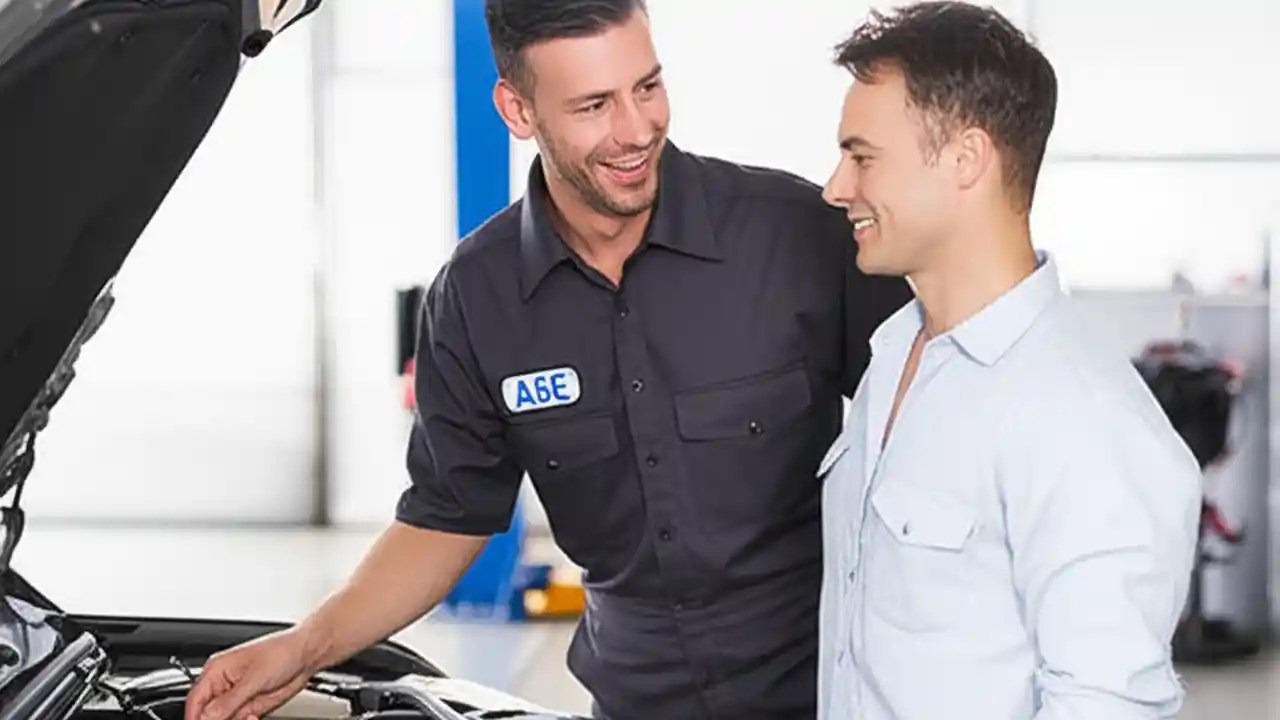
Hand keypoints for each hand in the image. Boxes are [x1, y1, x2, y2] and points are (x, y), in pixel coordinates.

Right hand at [183, 628, 314, 719]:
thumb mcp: (254, 679)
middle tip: (239, 717)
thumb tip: (206, 717)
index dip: (196, 718)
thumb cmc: (282, 653)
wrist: (306, 655)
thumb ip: (229, 701)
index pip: (195, 702)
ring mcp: (236, 697)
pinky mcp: (250, 706)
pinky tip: (254, 717)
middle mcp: (223, 685)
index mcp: (216, 671)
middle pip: (207, 715)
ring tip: (250, 716)